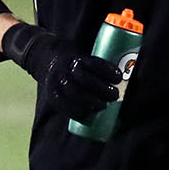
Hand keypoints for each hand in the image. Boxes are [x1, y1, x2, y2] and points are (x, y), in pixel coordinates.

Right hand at [1, 22, 119, 122]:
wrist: (44, 58)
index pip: (94, 64)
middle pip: (86, 81)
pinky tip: (88, 114)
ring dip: (92, 103)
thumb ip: (97, 67)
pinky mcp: (52, 95)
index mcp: (75, 57)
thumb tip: (123, 78)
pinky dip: (78, 113)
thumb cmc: (72, 60)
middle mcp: (64, 69)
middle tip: (114, 95)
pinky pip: (66, 107)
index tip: (118, 77)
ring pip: (76, 95)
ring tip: (102, 106)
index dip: (108, 71)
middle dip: (103, 90)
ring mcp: (57, 82)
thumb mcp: (82, 56)